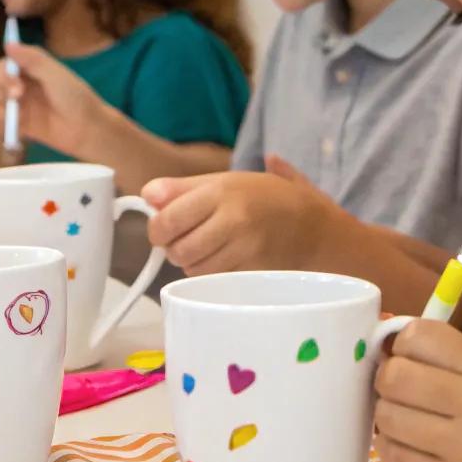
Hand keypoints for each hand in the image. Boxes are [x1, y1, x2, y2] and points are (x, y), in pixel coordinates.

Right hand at [0, 43, 108, 157]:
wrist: (87, 130)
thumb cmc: (76, 98)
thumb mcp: (57, 75)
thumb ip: (34, 60)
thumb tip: (8, 44)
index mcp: (28, 70)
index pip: (1, 66)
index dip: (2, 74)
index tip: (17, 84)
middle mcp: (19, 85)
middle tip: (16, 97)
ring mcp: (17, 106)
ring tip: (16, 116)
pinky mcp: (17, 125)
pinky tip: (16, 127)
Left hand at [142, 156, 338, 272]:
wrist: (314, 226)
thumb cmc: (265, 198)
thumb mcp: (226, 180)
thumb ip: (183, 187)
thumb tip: (147, 195)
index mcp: (221, 191)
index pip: (167, 218)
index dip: (157, 228)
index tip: (162, 228)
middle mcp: (233, 219)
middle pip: (178, 249)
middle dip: (175, 248)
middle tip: (187, 239)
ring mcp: (245, 248)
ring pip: (193, 269)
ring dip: (193, 263)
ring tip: (209, 249)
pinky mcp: (253, 272)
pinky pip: (214, 281)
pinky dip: (211, 275)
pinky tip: (224, 261)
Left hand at [374, 320, 461, 461]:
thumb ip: (444, 357)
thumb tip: (383, 345)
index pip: (420, 336)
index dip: (401, 344)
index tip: (405, 356)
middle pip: (396, 376)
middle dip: (386, 379)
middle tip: (397, 389)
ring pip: (388, 416)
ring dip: (385, 414)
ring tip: (402, 418)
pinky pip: (394, 455)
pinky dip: (388, 445)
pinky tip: (404, 443)